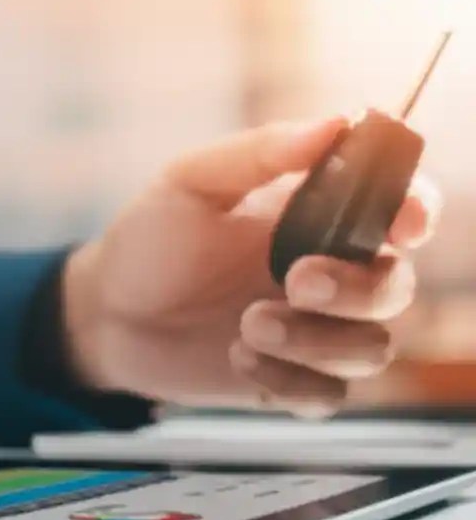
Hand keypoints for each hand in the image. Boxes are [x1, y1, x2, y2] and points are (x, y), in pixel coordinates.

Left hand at [63, 117, 440, 415]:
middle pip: (397, 286)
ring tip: (248, 325)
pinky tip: (239, 357)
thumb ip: (259, 154)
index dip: (417, 214)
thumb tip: (334, 123)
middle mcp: (328, 273)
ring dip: (317, 341)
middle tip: (295, 281)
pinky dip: (289, 381)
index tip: (401, 225)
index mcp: (317, 218)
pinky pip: (327, 396)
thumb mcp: (190, 183)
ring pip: (371, 349)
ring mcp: (312, 332)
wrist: (103, 316)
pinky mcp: (289, 382)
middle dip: (359, 288)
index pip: (401, 210)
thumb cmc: (147, 241)